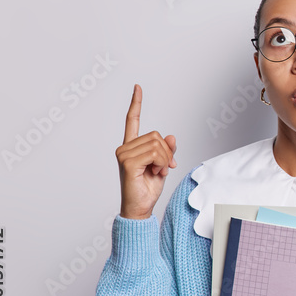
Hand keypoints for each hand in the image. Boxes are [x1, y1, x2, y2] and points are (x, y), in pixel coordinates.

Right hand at [115, 84, 176, 219]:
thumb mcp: (163, 165)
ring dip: (165, 159)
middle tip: (163, 168)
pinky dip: (162, 163)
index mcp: (132, 147)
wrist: (141, 208)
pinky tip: (155, 173)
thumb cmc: (148, 188)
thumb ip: (167, 150)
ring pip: (157, 144)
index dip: (136, 104)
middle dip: (166, 152)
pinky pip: (155, 153)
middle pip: (156, 135)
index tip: (137, 87)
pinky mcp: (128, 163)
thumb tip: (171, 137)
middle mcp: (125, 148)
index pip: (132, 121)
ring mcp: (124, 155)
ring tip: (158, 172)